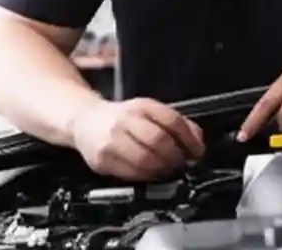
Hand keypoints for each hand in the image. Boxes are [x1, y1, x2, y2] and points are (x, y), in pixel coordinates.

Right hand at [69, 97, 205, 180]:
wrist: (84, 120)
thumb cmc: (121, 118)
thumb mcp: (148, 111)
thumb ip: (175, 123)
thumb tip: (197, 141)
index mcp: (141, 106)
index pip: (172, 120)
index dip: (189, 139)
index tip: (197, 151)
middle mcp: (124, 120)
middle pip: (159, 140)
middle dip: (175, 156)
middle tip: (181, 163)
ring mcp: (111, 140)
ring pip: (145, 160)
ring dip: (162, 169)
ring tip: (166, 169)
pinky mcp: (102, 160)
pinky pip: (131, 174)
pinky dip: (146, 176)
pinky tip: (150, 173)